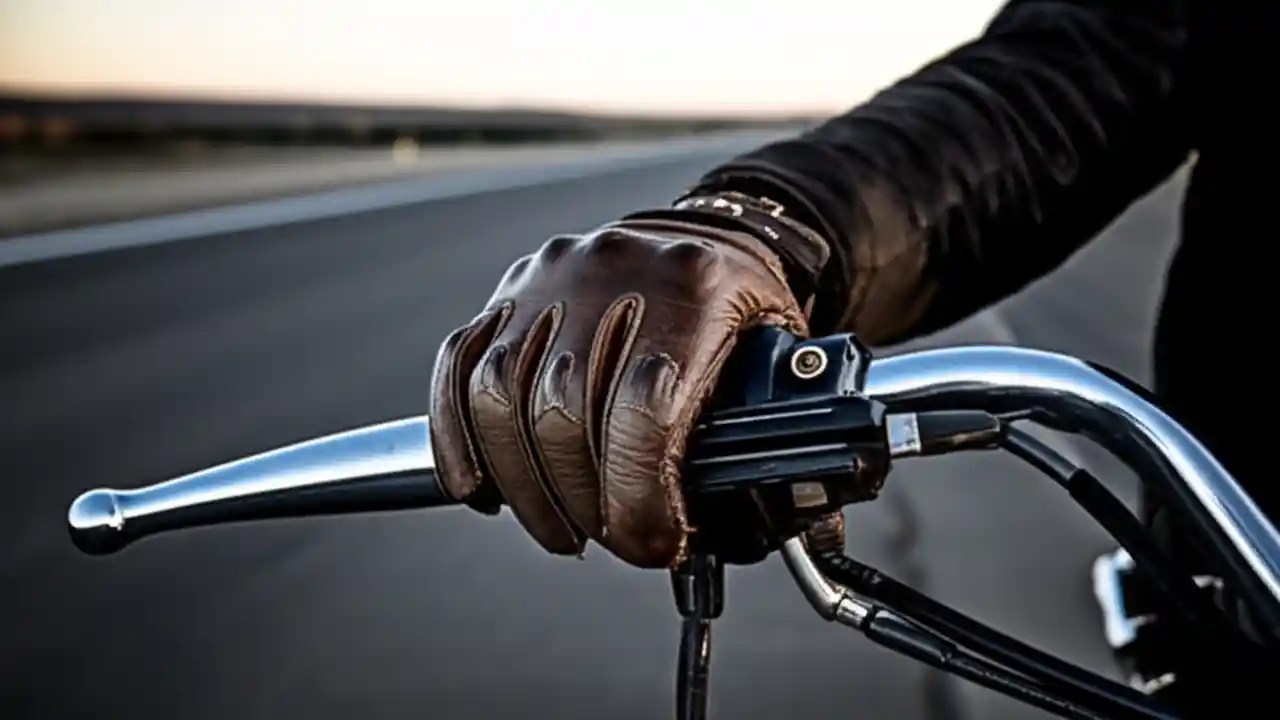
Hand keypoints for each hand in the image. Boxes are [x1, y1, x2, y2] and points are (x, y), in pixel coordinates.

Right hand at [429, 211, 813, 567]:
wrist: (703, 240)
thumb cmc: (739, 313)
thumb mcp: (778, 360)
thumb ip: (782, 440)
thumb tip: (809, 532)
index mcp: (693, 286)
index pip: (645, 404)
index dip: (639, 494)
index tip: (651, 540)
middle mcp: (613, 270)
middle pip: (564, 408)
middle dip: (583, 499)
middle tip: (608, 538)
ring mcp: (550, 277)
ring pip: (501, 394)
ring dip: (524, 484)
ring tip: (559, 525)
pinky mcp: (507, 293)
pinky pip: (458, 366)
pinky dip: (460, 438)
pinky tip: (483, 487)